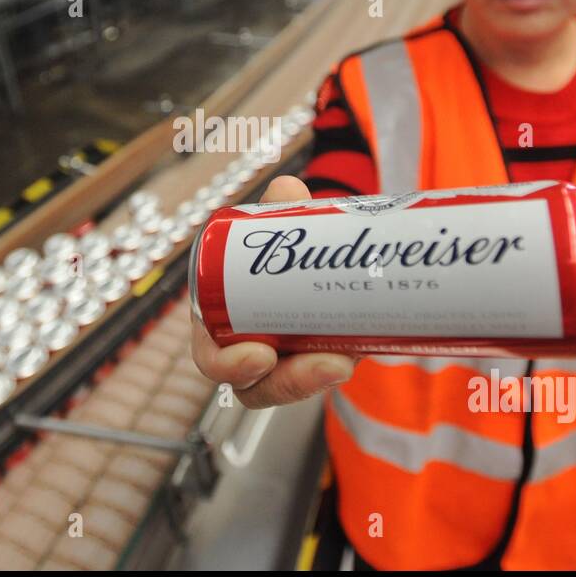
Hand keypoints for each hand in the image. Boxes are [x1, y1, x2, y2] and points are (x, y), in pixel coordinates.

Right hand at [190, 174, 359, 408]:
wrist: (317, 251)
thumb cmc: (280, 244)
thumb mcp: (279, 227)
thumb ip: (280, 208)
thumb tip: (287, 189)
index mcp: (220, 319)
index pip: (212, 357)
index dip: (228, 365)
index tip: (261, 356)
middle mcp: (249, 347)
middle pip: (257, 386)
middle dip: (290, 383)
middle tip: (327, 364)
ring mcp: (286, 360)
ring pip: (292, 387)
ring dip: (319, 381)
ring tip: (347, 359)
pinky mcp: (318, 360)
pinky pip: (325, 375)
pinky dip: (341, 365)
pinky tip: (362, 349)